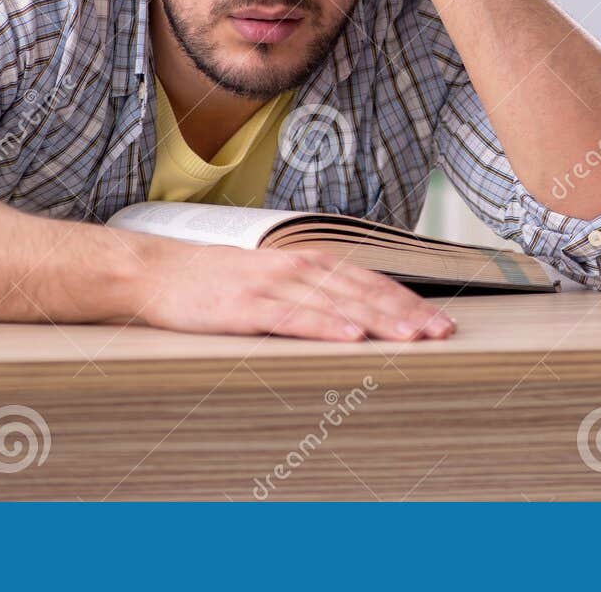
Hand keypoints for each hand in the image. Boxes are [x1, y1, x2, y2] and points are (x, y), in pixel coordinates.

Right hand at [133, 239, 455, 340]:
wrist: (157, 272)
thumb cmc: (219, 281)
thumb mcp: (274, 279)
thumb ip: (313, 291)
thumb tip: (359, 315)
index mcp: (309, 262)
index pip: (370, 282)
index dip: (408, 302)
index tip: (442, 322)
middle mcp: (298, 268)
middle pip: (364, 291)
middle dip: (407, 313)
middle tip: (443, 334)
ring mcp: (272, 285)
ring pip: (337, 303)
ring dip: (379, 320)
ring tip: (413, 337)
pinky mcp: (246, 305)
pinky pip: (293, 317)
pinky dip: (325, 325)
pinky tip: (351, 336)